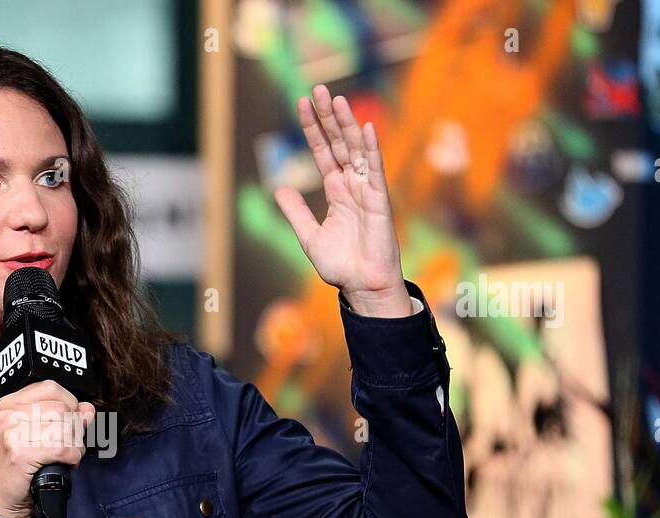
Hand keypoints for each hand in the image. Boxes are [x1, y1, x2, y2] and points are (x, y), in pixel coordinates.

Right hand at [0, 380, 95, 517]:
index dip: (69, 406)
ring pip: (66, 426)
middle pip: (62, 408)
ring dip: (74, 445)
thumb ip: (63, 417)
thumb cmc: (18, 470)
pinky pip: (64, 447)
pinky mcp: (21, 453)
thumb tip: (87, 409)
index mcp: (8, 404)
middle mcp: (8, 415)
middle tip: (65, 446)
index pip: (52, 388)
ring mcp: (12, 433)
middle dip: (73, 429)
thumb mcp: (37, 435)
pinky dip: (72, 457)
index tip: (67, 424)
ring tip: (63, 456)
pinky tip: (63, 464)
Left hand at [274, 84, 411, 317]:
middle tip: (319, 88)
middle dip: (329, 116)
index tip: (302, 104)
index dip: (313, 128)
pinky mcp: (379, 201)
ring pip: (357, 150)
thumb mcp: (309, 236)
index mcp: (336, 191)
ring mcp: (367, 190)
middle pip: (340, 143)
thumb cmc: (341, 265)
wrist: (362, 287)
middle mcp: (352, 185)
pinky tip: (367, 129)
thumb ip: (296, 212)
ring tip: (337, 99)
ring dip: (348, 124)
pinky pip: (375, 170)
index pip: (323, 152)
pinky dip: (371, 150)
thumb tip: (279, 188)